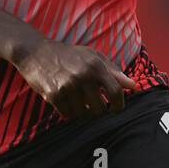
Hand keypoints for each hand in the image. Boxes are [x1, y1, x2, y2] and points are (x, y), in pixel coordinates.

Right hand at [12, 39, 137, 119]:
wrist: (36, 52)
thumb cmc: (69, 55)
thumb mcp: (93, 56)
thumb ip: (114, 71)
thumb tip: (133, 85)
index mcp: (96, 65)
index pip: (116, 92)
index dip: (119, 105)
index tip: (115, 109)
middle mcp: (83, 76)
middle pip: (100, 109)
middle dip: (97, 110)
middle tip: (92, 105)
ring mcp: (68, 86)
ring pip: (83, 114)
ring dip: (81, 111)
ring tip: (76, 99)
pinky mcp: (54, 95)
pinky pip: (68, 114)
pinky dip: (68, 111)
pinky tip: (65, 100)